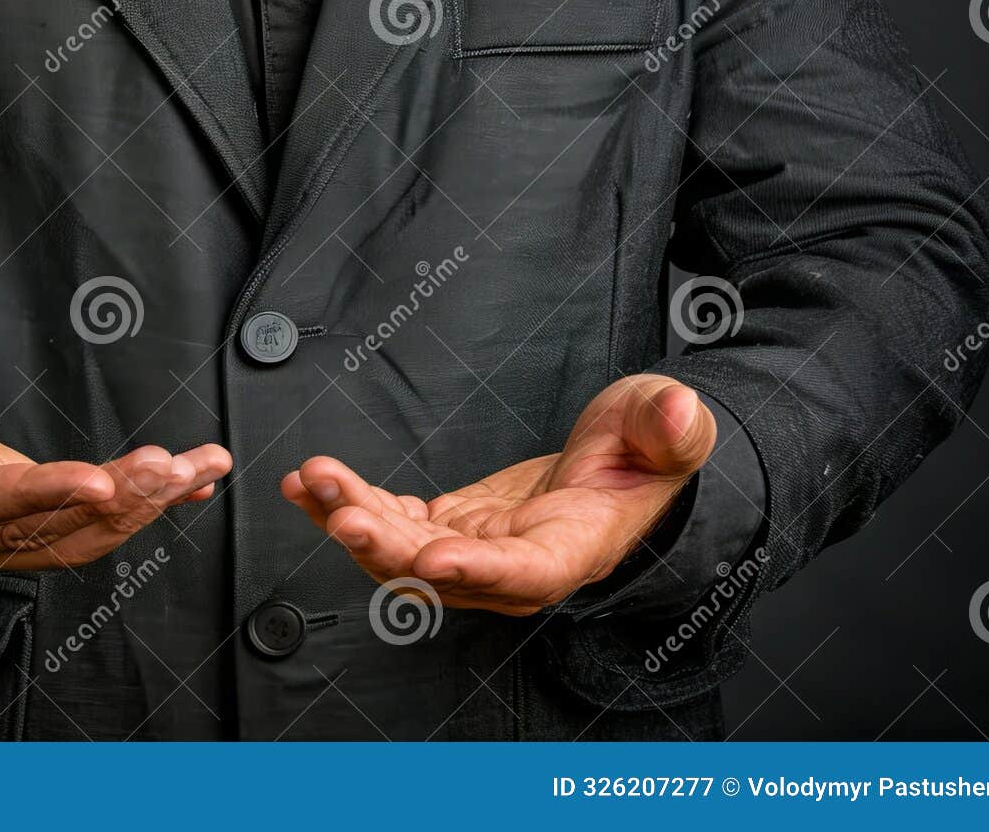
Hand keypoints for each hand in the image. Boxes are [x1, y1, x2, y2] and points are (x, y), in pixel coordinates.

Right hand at [0, 324, 230, 573]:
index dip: (38, 498)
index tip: (96, 482)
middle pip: (43, 529)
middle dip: (116, 501)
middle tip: (172, 467)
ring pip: (77, 530)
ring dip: (143, 503)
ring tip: (198, 468)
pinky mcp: (19, 512)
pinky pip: (87, 517)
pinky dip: (143, 500)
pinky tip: (193, 482)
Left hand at [281, 374, 714, 614]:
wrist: (617, 468)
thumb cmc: (645, 452)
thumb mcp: (668, 428)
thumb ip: (671, 427)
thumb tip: (679, 413)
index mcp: (573, 548)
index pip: (525, 573)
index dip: (478, 572)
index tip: (432, 558)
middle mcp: (514, 567)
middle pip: (443, 576)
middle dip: (387, 548)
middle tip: (340, 513)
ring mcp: (474, 552)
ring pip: (402, 556)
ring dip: (352, 522)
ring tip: (313, 483)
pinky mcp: (446, 529)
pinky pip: (388, 524)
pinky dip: (347, 505)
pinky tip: (309, 483)